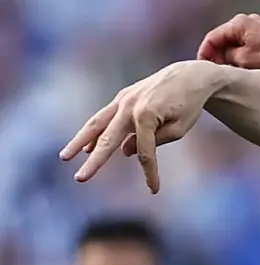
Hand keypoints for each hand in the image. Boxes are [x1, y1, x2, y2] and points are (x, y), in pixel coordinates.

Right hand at [61, 60, 226, 191]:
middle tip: (80, 179)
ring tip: (65, 157)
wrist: (190, 75)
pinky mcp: (123, 97)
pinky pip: (105, 117)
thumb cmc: (189, 104)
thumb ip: (155, 142)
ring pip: (96, 123)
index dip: (149, 172)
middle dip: (95, 161)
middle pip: (108, 138)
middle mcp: (130, 106)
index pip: (144, 151)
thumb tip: (125, 151)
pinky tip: (87, 147)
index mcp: (147, 115)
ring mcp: (124, 99)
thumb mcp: (180, 127)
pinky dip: (95, 131)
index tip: (154, 189)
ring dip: (79, 141)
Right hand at [197, 12, 259, 71]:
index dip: (205, 55)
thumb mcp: (244, 60)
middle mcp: (246, 21)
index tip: (204, 69)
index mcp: (237, 23)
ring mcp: (257, 27)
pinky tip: (245, 68)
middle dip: (218, 57)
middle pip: (222, 40)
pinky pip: (247, 46)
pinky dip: (243, 56)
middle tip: (217, 73)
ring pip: (235, 44)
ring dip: (231, 58)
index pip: (211, 38)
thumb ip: (225, 58)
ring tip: (232, 73)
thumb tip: (219, 59)